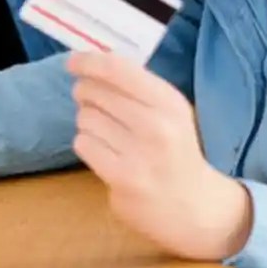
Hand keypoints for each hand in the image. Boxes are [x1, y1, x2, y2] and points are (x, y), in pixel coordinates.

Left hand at [67, 52, 252, 260]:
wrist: (194, 206)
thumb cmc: (174, 150)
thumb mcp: (168, 111)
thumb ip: (135, 85)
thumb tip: (87, 61)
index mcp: (169, 102)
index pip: (117, 69)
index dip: (88, 62)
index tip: (72, 62)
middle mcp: (157, 125)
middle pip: (93, 92)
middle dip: (85, 94)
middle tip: (93, 103)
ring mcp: (139, 153)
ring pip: (84, 118)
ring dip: (88, 123)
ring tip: (109, 134)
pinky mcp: (122, 178)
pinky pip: (83, 144)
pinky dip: (88, 146)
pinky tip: (106, 153)